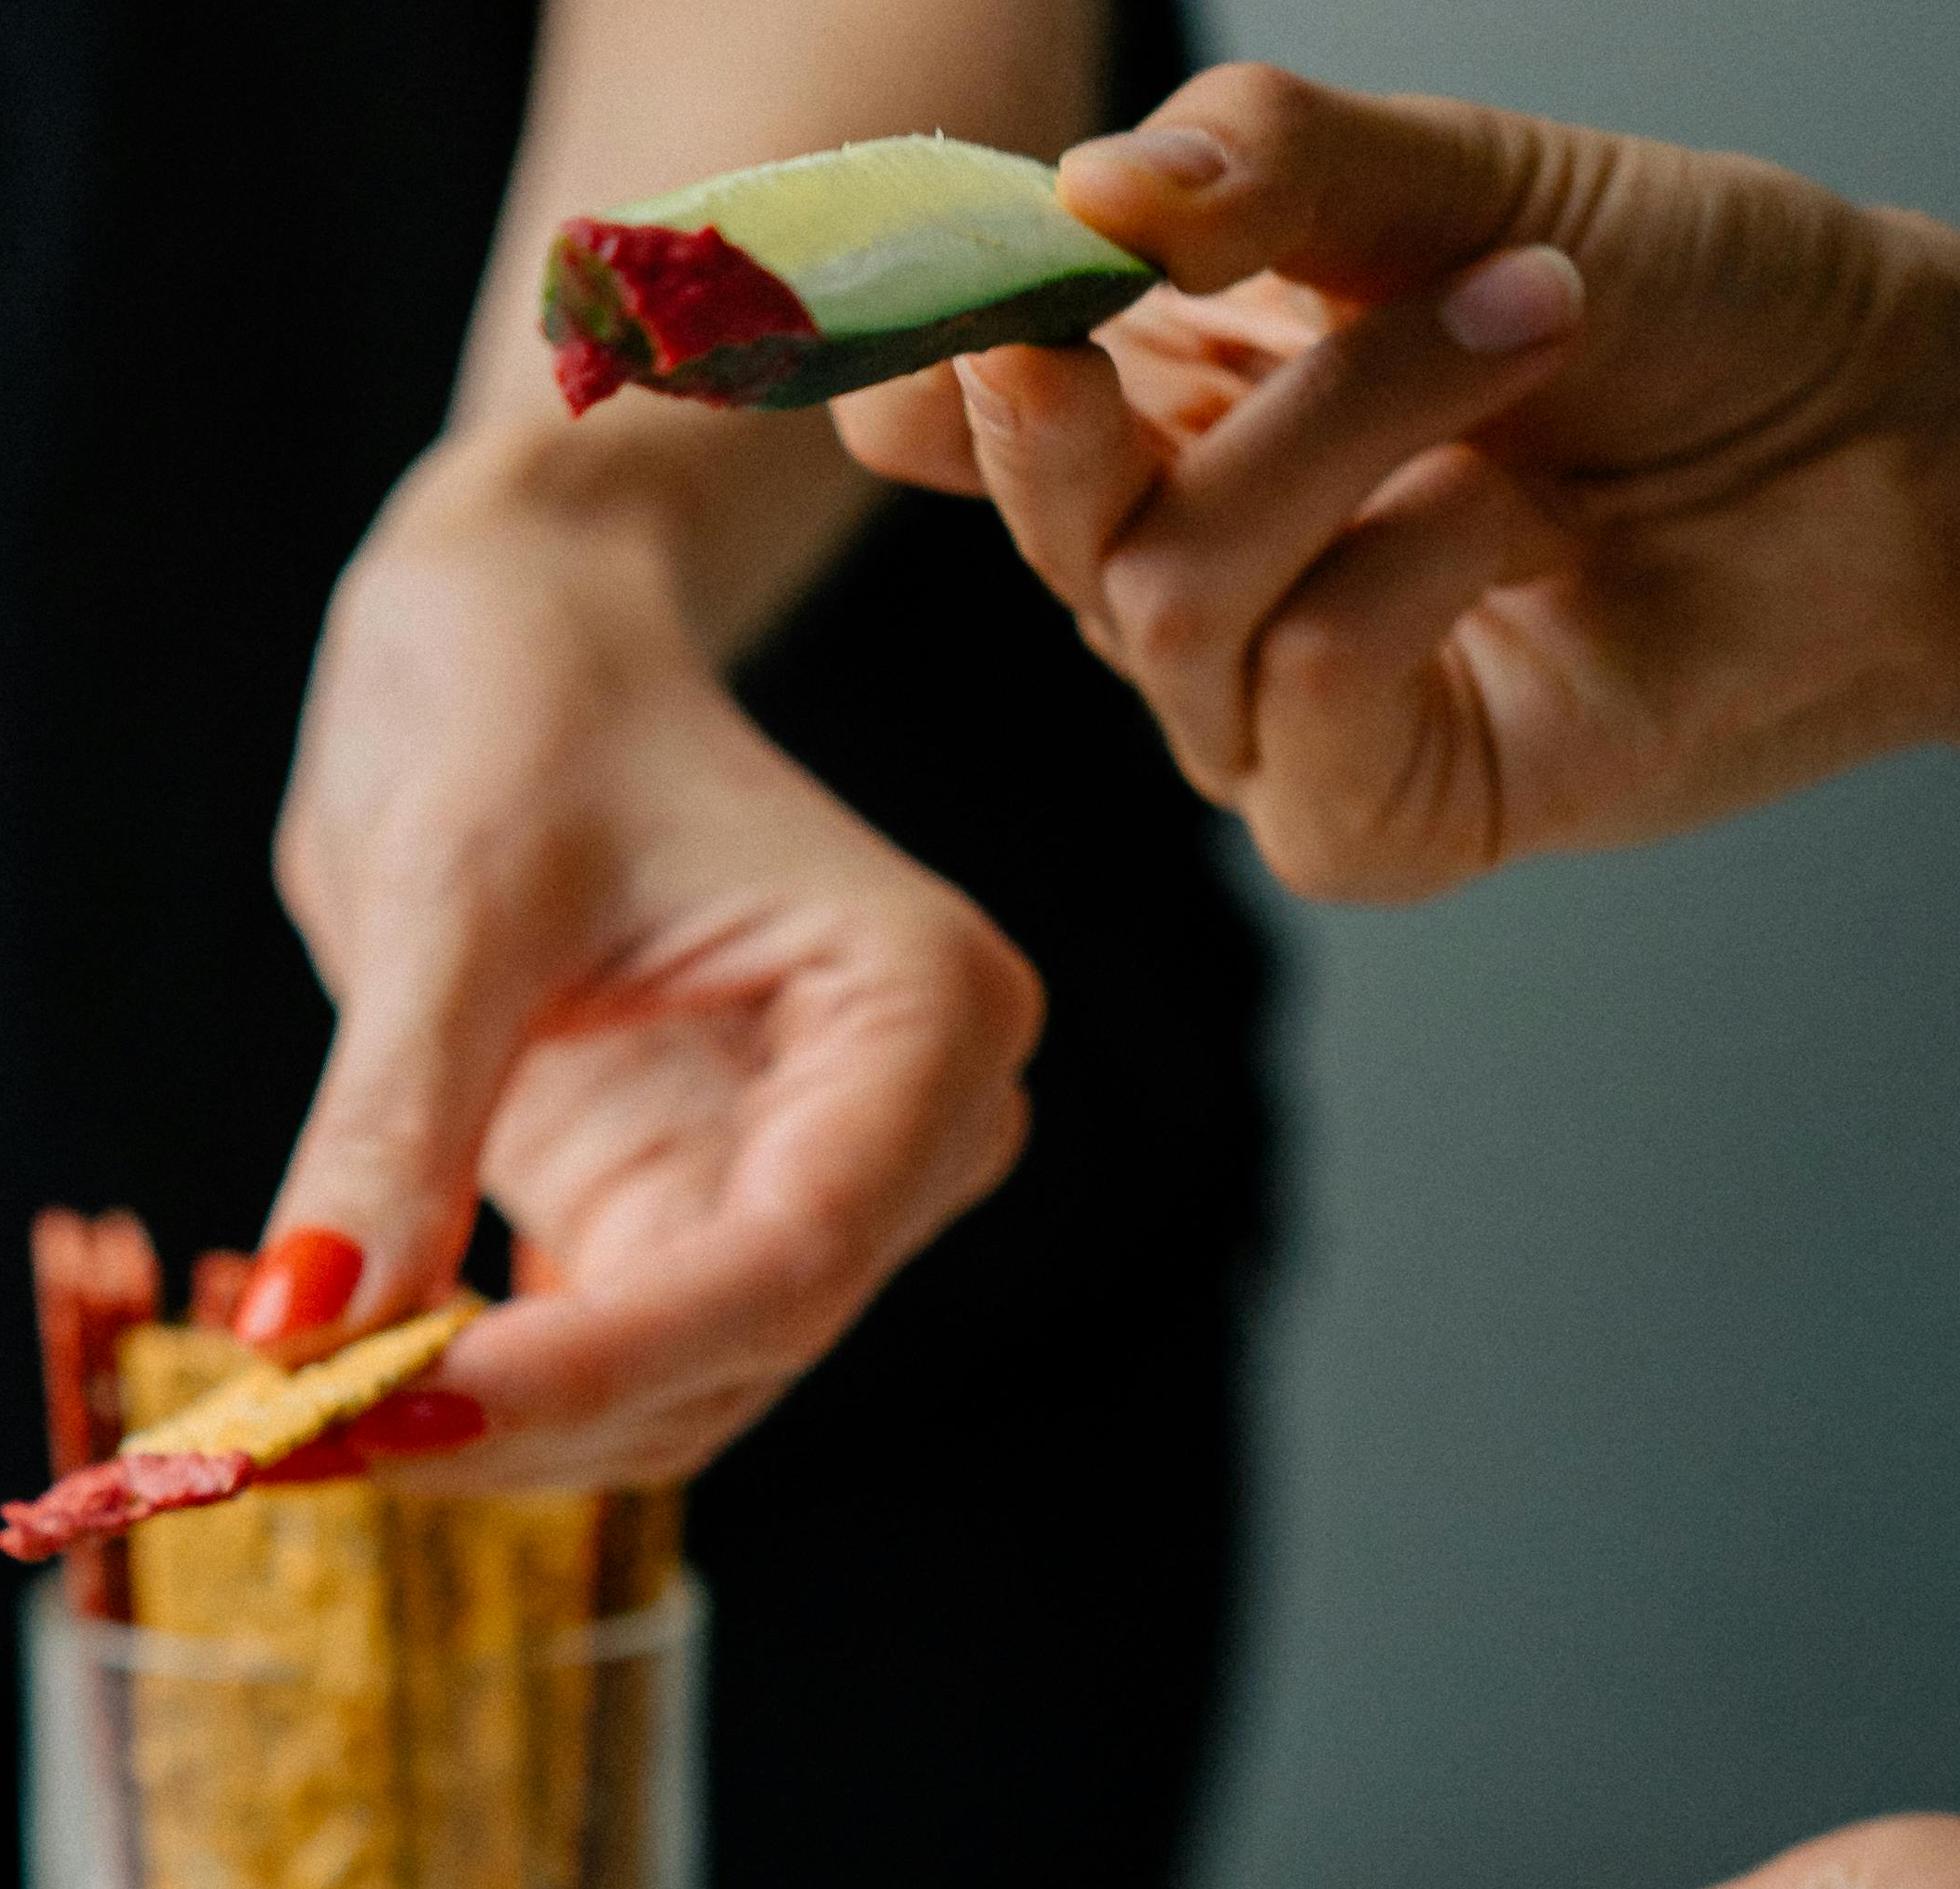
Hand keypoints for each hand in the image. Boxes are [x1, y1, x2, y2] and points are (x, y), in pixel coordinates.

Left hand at [250, 437, 1043, 1482]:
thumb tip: (304, 1335)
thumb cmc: (525, 691)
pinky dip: (459, 1401)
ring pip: (653, 1408)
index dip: (591, 1366)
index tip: (399, 1410)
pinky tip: (329, 1387)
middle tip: (290, 1442)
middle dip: (511, 1423)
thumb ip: (393, 1123)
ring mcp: (796, 1197)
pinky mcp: (684, 1235)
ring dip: (474, 1439)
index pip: (782, 1263)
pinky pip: (586, 1375)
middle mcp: (899, 1135)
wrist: (518, 635)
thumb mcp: (452, 891)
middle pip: (719, 1364)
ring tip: (281, 1421)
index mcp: (922, 1014)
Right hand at [839, 65, 1959, 897]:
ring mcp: (1269, 712)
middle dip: (1113, 382)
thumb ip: (1275, 172)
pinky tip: (1513, 524)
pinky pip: (1300, 706)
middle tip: (1228, 253)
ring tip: (1528, 328)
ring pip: (1170, 598)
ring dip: (1357, 430)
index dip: (918, 352)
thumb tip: (1082, 195)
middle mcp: (1199, 566)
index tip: (956, 282)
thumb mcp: (1471, 180)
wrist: (1886, 443)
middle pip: (1038, 508)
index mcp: (1181, 402)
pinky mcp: (1365, 823)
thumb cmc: (1693, 311)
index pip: (956, 404)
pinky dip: (1407, 578)